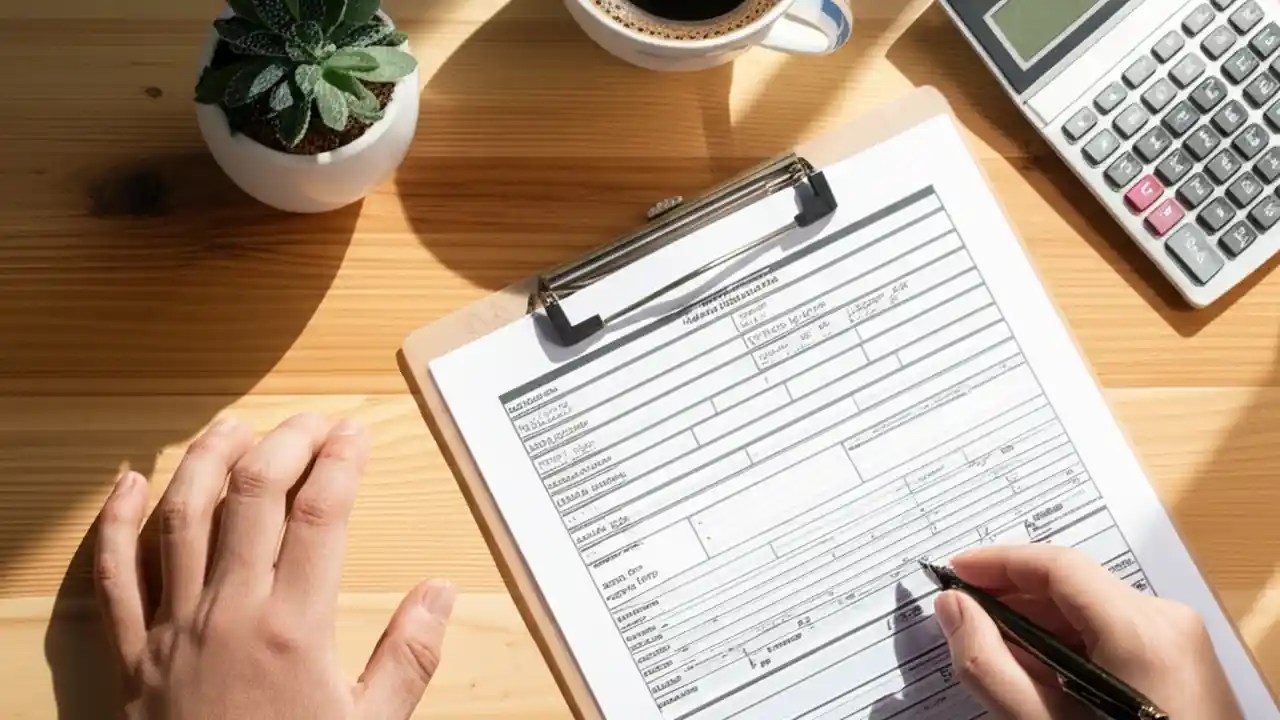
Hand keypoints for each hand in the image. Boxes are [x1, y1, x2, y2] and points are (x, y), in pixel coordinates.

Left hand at [93, 413, 455, 719]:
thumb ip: (409, 657)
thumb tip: (440, 591)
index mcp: (296, 628)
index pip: (320, 514)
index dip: (341, 461)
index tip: (356, 433)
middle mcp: (231, 613)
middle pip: (255, 496)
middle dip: (286, 441)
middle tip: (312, 421)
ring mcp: (174, 627)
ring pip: (184, 516)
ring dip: (208, 459)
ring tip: (234, 426)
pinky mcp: (132, 651)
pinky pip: (114, 573)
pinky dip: (116, 522)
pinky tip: (128, 482)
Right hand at [933, 544, 1242, 719]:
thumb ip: (988, 664)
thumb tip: (953, 607)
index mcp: (1140, 631)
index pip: (1057, 566)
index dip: (997, 561)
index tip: (953, 572)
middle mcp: (1167, 620)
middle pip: (1072, 585)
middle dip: (1011, 597)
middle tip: (962, 618)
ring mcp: (1180, 639)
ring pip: (1089, 609)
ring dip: (1036, 623)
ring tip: (995, 653)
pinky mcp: (1181, 659)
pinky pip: (1111, 631)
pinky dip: (1067, 643)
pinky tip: (1039, 673)